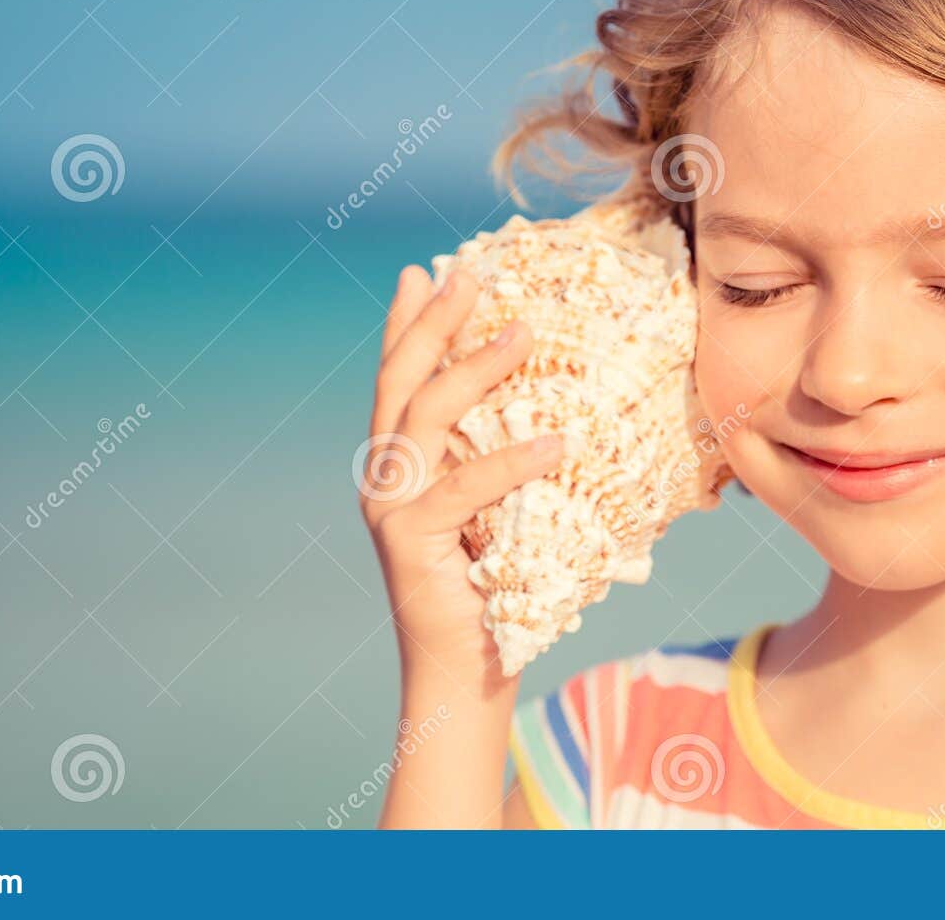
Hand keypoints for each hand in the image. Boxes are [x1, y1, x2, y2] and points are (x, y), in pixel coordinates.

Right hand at [360, 264, 562, 694]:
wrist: (466, 674)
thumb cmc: (495, 590)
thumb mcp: (499, 512)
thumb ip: (502, 464)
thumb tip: (561, 409)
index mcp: (399, 465)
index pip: (398, 380)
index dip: (406, 324)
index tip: (426, 271)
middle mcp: (384, 478)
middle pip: (401, 383)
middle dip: (431, 321)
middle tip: (467, 272)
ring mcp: (389, 510)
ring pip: (423, 420)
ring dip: (471, 370)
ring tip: (520, 332)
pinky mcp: (409, 544)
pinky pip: (461, 490)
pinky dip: (508, 463)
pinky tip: (553, 442)